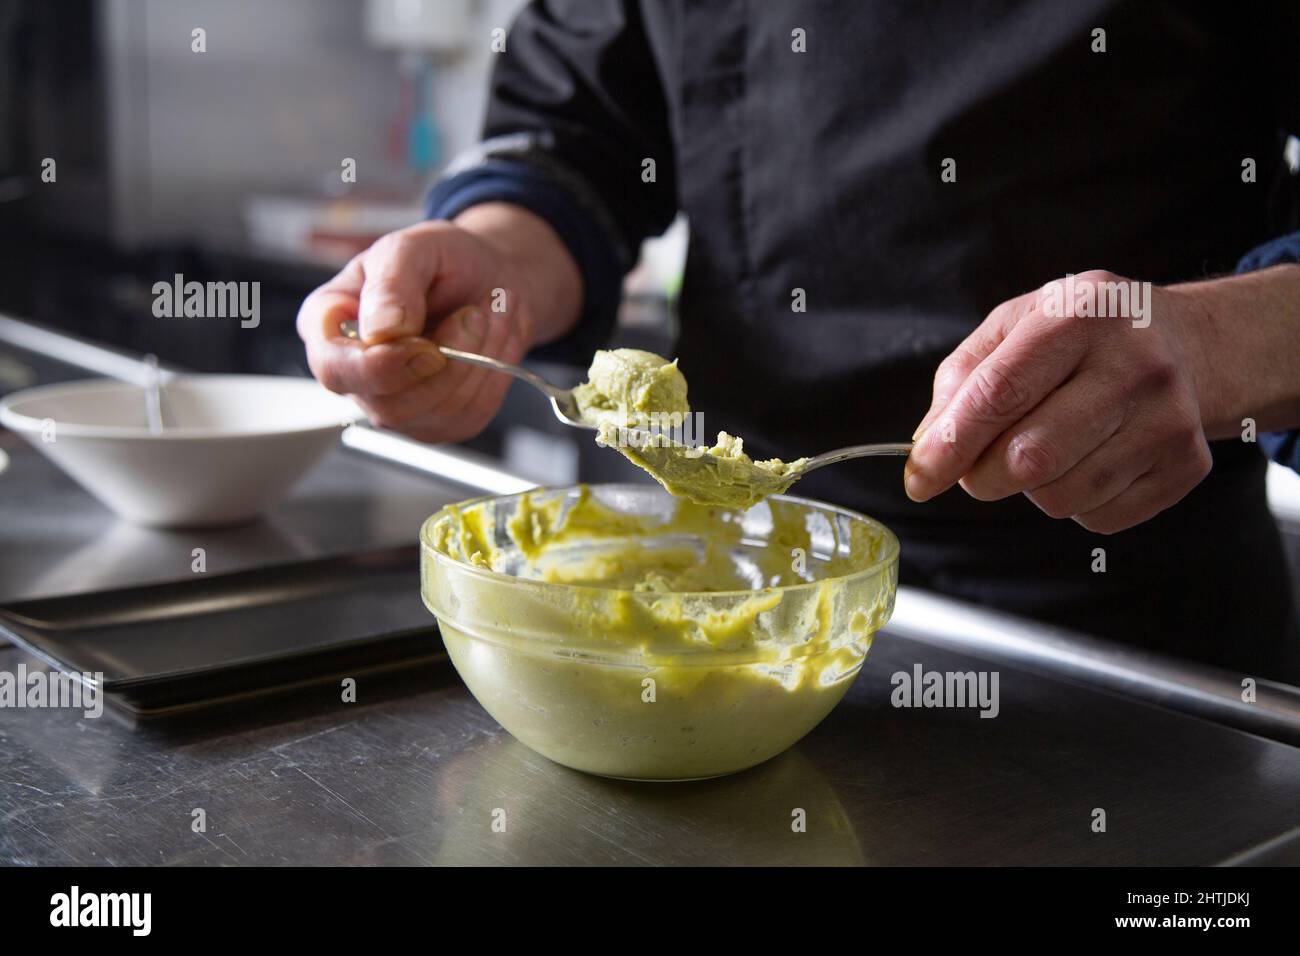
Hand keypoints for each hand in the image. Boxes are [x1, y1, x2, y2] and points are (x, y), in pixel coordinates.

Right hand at [297, 203, 580, 442]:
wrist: (490, 278)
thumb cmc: (442, 261)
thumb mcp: (413, 248)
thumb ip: (391, 284)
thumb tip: (380, 331)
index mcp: (328, 326)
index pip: (334, 369)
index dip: (380, 366)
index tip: (426, 345)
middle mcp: (354, 374)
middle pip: (389, 404)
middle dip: (444, 361)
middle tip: (471, 314)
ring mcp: (393, 404)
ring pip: (434, 412)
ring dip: (473, 363)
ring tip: (479, 320)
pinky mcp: (436, 422)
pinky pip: (467, 415)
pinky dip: (488, 378)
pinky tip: (485, 346)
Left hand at [904, 270, 1212, 533]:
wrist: (1184, 343)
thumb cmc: (1083, 336)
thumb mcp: (1016, 325)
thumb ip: (962, 379)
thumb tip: (929, 445)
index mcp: (1081, 315)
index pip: (1000, 393)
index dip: (950, 444)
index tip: (920, 477)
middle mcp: (1135, 364)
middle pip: (1029, 458)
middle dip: (983, 476)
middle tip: (980, 465)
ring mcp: (1169, 417)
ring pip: (1061, 497)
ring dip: (1031, 489)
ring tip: (1048, 446)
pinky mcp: (1186, 465)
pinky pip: (1098, 517)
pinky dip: (1075, 503)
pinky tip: (1088, 460)